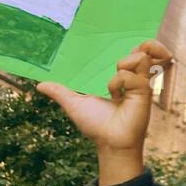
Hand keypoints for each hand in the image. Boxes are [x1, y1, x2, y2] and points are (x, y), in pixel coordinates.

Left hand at [37, 40, 171, 185]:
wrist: (109, 141)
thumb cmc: (96, 125)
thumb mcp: (74, 104)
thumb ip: (60, 92)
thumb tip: (39, 85)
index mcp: (123, 77)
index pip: (136, 52)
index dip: (142, 45)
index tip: (136, 44)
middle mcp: (135, 77)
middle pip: (146, 48)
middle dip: (146, 45)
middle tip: (125, 61)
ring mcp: (141, 82)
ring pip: (138, 57)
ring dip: (122, 67)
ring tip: (115, 86)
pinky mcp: (144, 89)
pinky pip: (127, 74)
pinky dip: (117, 83)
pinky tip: (117, 97)